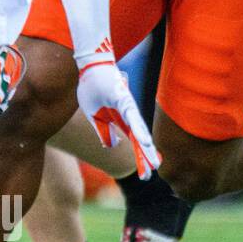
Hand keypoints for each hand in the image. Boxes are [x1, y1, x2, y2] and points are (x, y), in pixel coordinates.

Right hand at [76, 53, 160, 177]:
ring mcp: (127, 106)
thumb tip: (113, 146)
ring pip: (138, 130)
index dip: (139, 157)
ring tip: (152, 162)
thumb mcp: (95, 116)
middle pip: (139, 140)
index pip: (133, 142)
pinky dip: (137, 129)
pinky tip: (143, 140)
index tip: (145, 175)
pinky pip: (131, 117)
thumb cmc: (93, 88)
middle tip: (149, 176)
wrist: (90, 66)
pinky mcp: (123, 99)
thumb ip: (104, 131)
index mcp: (121, 119)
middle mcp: (128, 114)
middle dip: (144, 158)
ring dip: (144, 147)